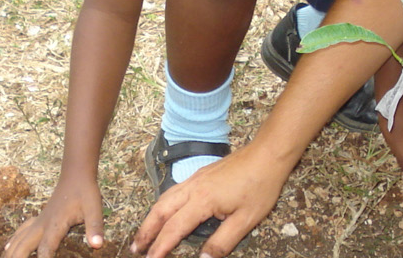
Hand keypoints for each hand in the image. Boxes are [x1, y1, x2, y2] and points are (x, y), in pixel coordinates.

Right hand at [3, 173, 104, 257]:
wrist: (75, 175)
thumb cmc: (85, 192)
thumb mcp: (94, 208)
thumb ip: (95, 227)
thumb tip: (97, 246)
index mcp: (56, 224)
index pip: (46, 247)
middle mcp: (43, 224)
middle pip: (24, 245)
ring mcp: (38, 221)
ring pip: (19, 239)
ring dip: (11, 251)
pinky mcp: (38, 219)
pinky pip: (21, 231)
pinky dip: (13, 241)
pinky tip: (7, 248)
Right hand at [132, 147, 291, 257]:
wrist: (266, 154)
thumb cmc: (259, 186)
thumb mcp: (246, 220)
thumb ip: (223, 242)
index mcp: (203, 201)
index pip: (174, 228)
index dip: (160, 246)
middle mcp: (193, 188)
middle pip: (160, 211)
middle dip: (146, 231)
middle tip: (135, 248)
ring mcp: (195, 179)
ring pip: (164, 199)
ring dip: (151, 217)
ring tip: (144, 233)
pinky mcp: (200, 175)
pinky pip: (173, 191)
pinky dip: (162, 205)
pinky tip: (163, 211)